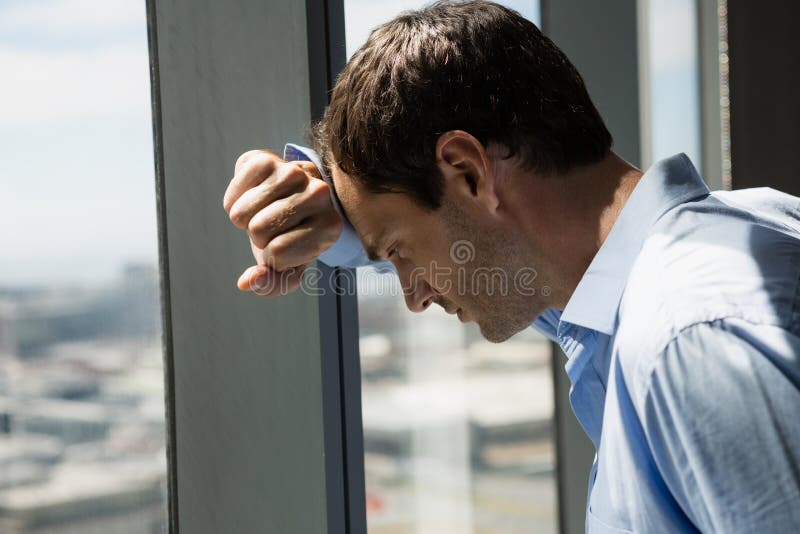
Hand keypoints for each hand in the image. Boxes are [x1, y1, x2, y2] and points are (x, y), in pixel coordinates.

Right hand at [223, 149, 342, 295]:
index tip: (284, 245)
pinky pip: (232, 194)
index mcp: (330, 226)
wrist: (292, 197)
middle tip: (273, 226)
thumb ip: (271, 285)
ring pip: (242, 213)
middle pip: (259, 230)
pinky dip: (233, 201)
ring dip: (244, 219)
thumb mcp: (289, 267)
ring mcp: (293, 172)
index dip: (271, 257)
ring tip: (264, 210)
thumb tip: (247, 281)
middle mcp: (319, 194)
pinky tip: (254, 195)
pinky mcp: (266, 159)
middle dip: (257, 237)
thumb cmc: (292, 236)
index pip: (277, 253)